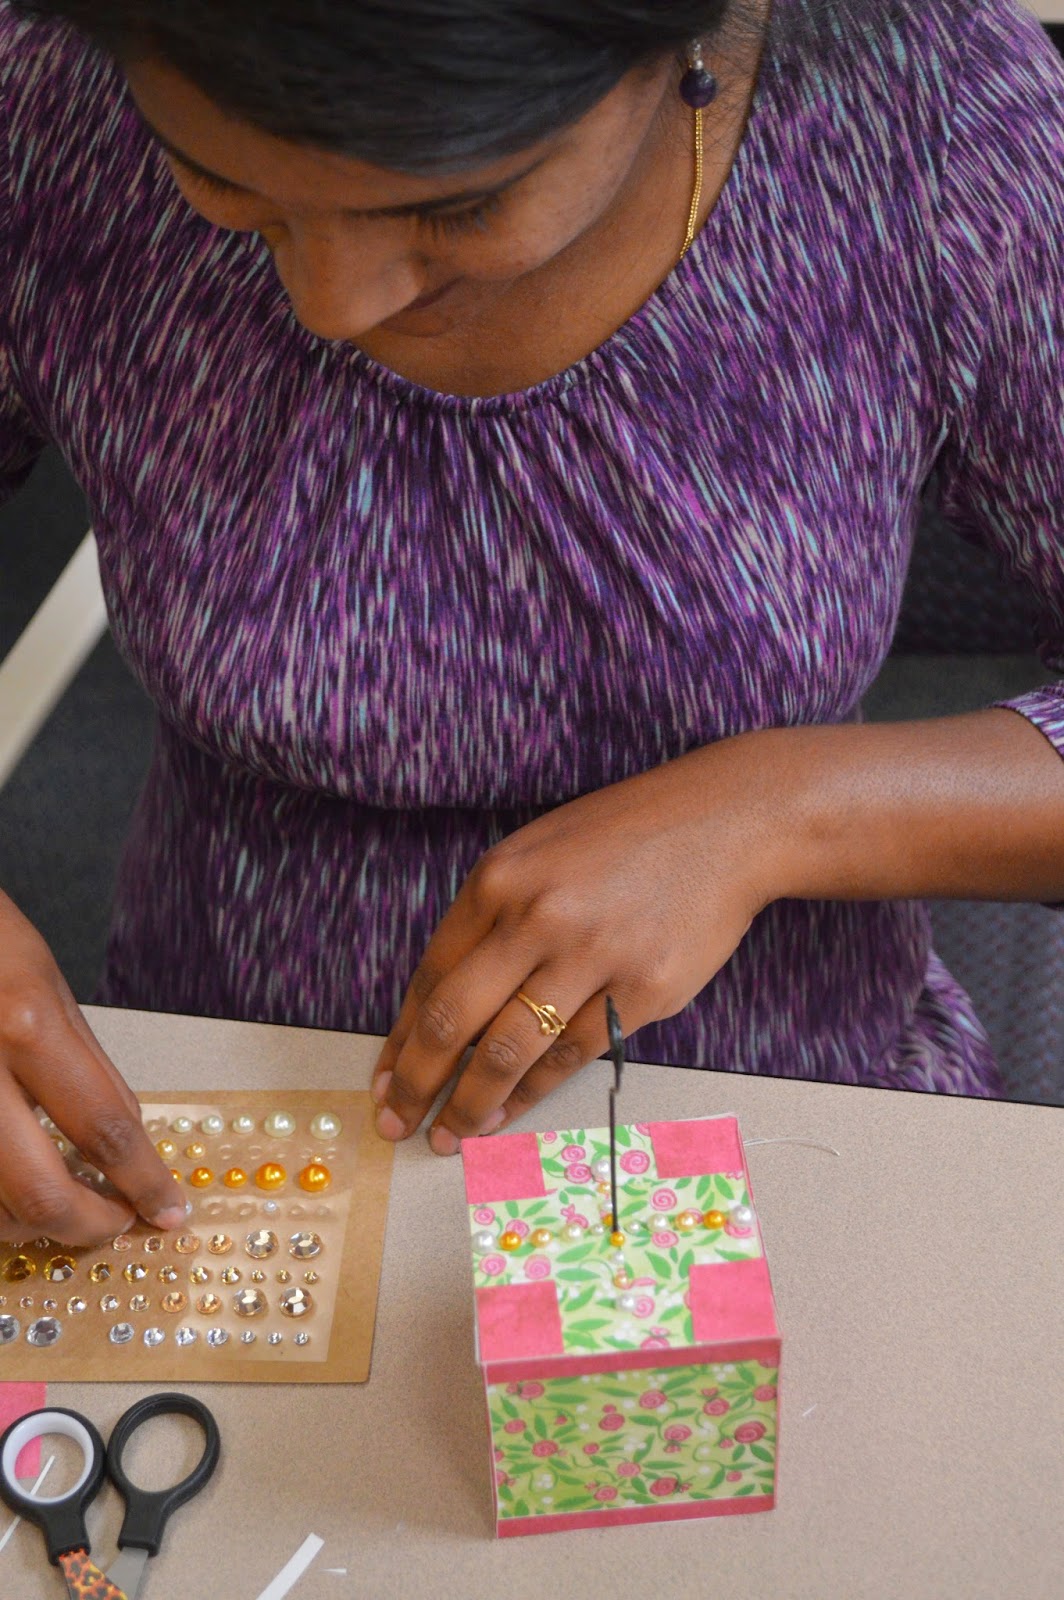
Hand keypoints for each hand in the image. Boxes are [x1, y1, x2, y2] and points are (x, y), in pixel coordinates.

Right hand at [0, 889, 185, 1243]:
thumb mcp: (45, 980)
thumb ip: (85, 1062)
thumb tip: (125, 1135)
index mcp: (25, 1026)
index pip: (105, 1128)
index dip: (144, 1181)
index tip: (168, 1209)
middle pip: (41, 1191)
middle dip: (89, 1225)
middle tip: (115, 1225)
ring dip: (32, 1222)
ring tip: (62, 1206)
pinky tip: (13, 1191)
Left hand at [372, 737, 778, 1151]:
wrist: (725, 823)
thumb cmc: (627, 836)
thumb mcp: (539, 851)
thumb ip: (492, 916)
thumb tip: (443, 1001)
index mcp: (499, 879)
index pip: (430, 976)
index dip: (402, 1039)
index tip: (386, 1079)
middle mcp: (537, 916)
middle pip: (455, 1021)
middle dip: (417, 1084)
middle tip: (396, 1123)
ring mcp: (592, 955)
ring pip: (510, 1051)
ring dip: (470, 1104)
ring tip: (449, 1137)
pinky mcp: (644, 990)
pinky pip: (573, 1055)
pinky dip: (532, 1093)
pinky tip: (506, 1114)